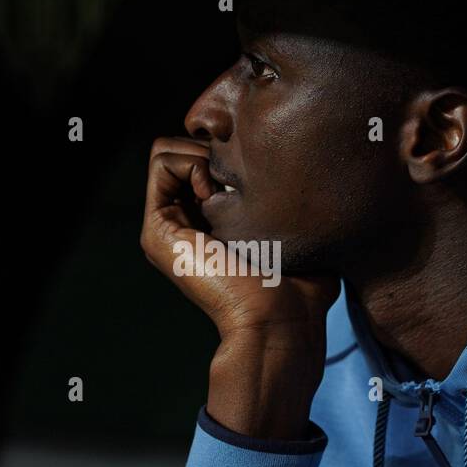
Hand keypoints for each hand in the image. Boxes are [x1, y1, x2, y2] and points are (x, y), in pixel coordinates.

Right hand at [140, 136, 339, 439]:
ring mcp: (168, 226)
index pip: (208, 155)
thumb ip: (290, 200)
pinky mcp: (158, 230)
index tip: (260, 172)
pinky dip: (191, 162)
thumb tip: (309, 171)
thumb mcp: (300, 230)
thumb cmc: (303, 286)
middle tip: (243, 177)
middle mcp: (186, 222)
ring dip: (202, 153)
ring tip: (228, 187)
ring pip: (169, 150)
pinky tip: (216, 193)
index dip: (233, 148)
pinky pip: (162, 161)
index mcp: (213, 223)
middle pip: (187, 147)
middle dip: (217, 146)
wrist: (280, 320)